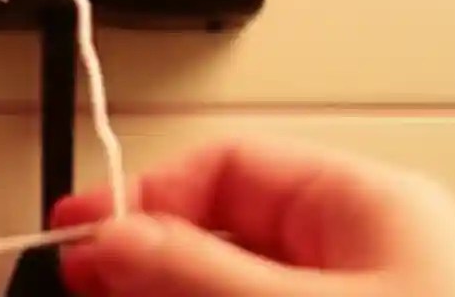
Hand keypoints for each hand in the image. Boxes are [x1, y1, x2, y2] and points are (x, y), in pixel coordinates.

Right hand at [52, 137, 454, 296]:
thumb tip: (115, 239)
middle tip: (87, 289)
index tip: (85, 236)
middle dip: (150, 266)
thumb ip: (203, 274)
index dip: (150, 197)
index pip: (234, 170)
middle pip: (223, 239)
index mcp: (369, 211)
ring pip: (231, 293)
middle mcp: (360, 263)